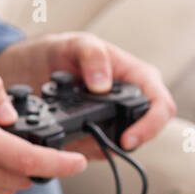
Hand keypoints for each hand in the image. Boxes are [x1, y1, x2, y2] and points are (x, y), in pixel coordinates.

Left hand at [0, 32, 176, 157]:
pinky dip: (78, 148)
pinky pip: (93, 151)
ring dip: (94, 146)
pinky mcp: (93, 135)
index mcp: (138, 78)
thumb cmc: (64, 50)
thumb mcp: (78, 43)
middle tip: (90, 140)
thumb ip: (92, 56)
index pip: (161, 106)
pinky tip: (63, 137)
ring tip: (70, 132)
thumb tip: (102, 85)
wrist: (33, 66)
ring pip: (116, 146)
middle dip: (118, 141)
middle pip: (142, 133)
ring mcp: (112, 122)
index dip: (150, 125)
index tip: (128, 138)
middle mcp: (129, 103)